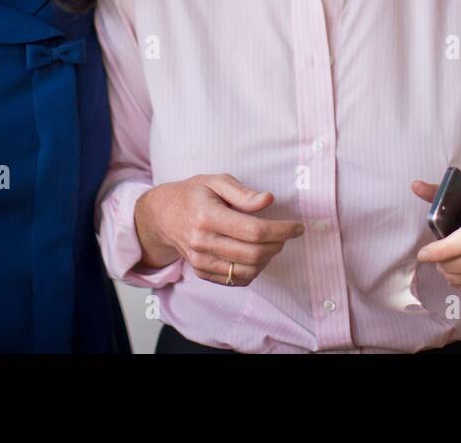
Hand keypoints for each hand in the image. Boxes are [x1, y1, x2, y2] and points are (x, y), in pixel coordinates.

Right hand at [135, 174, 304, 285]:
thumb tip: (269, 200)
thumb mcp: (215, 181)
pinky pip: (237, 279)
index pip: (254, 231)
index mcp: (208, 217)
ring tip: (273, 241)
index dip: (282, 230)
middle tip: (287, 233)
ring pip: (248, 270)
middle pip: (254, 253)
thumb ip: (243, 192)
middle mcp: (203, 243)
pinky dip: (254, 269)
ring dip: (269, 258)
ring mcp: (201, 262)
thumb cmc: (193, 194)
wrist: (162, 217)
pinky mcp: (203, 273)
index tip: (298, 226)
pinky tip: (257, 253)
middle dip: (279, 244)